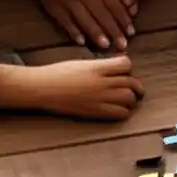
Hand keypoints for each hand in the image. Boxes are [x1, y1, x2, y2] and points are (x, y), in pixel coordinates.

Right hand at [0, 57, 144, 119]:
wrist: (41, 88)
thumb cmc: (57, 73)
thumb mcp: (81, 63)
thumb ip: (100, 66)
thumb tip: (116, 68)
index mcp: (97, 67)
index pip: (126, 64)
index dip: (128, 67)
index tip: (125, 71)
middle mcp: (101, 82)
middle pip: (131, 83)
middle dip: (135, 86)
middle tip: (135, 89)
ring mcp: (99, 98)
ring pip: (129, 98)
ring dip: (132, 99)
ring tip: (129, 100)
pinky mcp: (95, 111)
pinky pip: (119, 113)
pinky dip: (124, 112)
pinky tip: (120, 110)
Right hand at [31, 0, 133, 50]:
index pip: (114, 5)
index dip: (123, 19)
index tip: (132, 31)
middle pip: (103, 15)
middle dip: (114, 31)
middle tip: (124, 46)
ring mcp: (68, 0)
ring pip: (86, 20)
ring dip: (97, 34)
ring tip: (106, 46)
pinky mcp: (53, 4)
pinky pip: (65, 21)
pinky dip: (73, 31)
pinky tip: (81, 41)